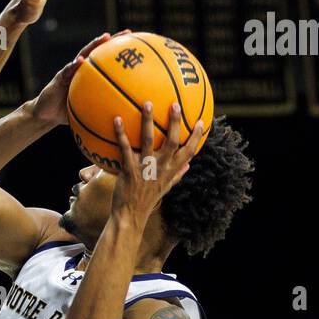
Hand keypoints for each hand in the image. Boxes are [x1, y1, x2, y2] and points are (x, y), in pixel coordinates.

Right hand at [28, 31, 121, 124]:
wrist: (46, 115)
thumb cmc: (68, 114)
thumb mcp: (88, 113)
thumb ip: (102, 111)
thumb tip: (124, 120)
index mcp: (90, 77)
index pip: (107, 62)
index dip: (120, 53)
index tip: (136, 45)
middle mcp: (81, 70)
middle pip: (98, 51)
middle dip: (113, 41)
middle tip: (127, 32)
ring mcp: (70, 71)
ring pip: (84, 54)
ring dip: (94, 44)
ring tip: (105, 37)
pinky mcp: (59, 77)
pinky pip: (67, 70)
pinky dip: (73, 65)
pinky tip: (80, 61)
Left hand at [110, 101, 202, 223]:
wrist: (131, 215)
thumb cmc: (147, 200)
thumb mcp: (166, 188)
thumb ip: (177, 175)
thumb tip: (189, 165)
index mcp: (171, 170)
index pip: (189, 151)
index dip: (197, 137)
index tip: (202, 122)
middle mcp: (161, 167)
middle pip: (173, 141)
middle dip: (175, 122)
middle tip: (175, 104)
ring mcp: (145, 167)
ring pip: (148, 139)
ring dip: (147, 120)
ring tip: (147, 103)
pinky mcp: (129, 169)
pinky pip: (125, 148)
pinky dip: (121, 133)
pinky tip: (117, 119)